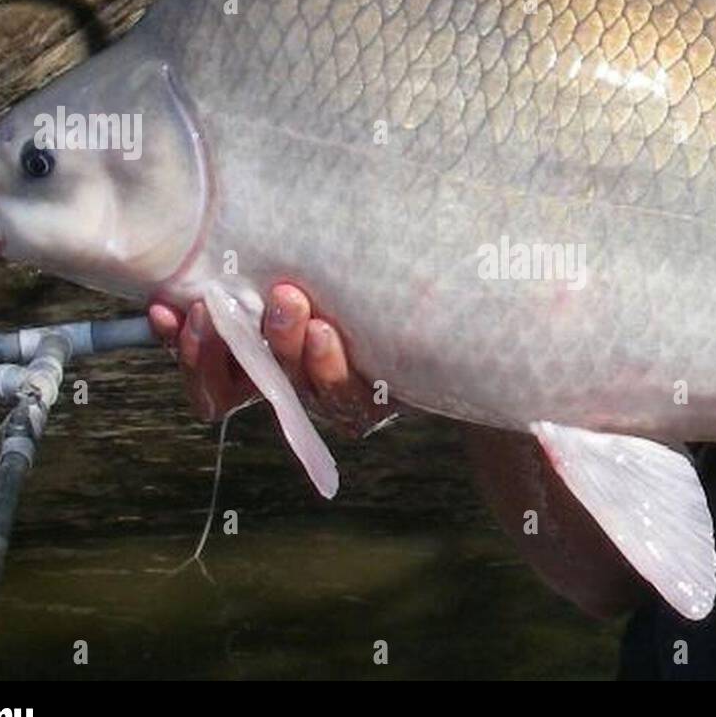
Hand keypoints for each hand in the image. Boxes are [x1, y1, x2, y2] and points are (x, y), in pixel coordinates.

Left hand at [150, 287, 642, 617]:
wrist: (411, 292)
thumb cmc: (442, 309)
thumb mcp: (464, 328)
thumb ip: (489, 347)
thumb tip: (553, 423)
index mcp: (380, 392)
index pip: (348, 406)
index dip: (326, 373)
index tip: (325, 323)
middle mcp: (332, 390)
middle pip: (288, 392)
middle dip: (276, 347)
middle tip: (282, 297)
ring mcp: (284, 371)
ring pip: (240, 383)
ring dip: (220, 346)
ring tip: (210, 302)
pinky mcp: (245, 346)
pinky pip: (206, 362)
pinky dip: (182, 341)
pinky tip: (162, 311)